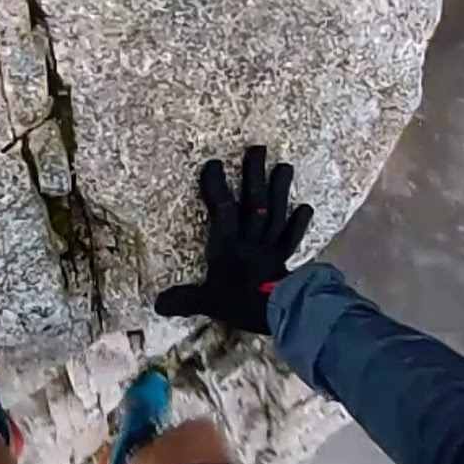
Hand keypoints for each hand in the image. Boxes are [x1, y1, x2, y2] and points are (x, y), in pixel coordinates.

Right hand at [154, 146, 313, 333]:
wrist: (280, 314)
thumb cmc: (240, 303)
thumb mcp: (208, 301)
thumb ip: (185, 299)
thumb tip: (158, 304)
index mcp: (229, 246)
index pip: (223, 210)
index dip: (217, 187)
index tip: (214, 164)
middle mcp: (251, 240)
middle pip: (253, 203)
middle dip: (254, 176)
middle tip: (256, 149)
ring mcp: (271, 248)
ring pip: (275, 214)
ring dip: (280, 190)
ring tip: (284, 166)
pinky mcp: (285, 258)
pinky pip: (292, 238)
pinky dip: (298, 223)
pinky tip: (305, 207)